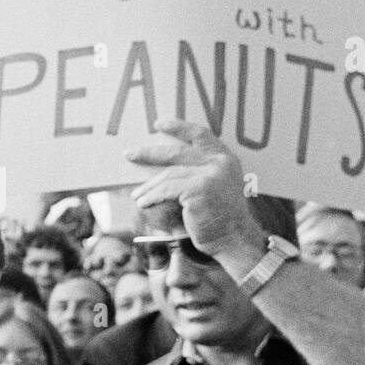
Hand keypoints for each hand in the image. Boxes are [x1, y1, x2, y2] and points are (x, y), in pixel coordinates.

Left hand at [125, 119, 264, 261]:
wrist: (234, 240)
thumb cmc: (221, 219)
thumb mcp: (214, 189)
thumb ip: (197, 174)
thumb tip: (159, 169)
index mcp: (225, 159)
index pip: (200, 134)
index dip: (179, 127)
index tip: (159, 124)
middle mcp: (220, 162)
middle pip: (177, 152)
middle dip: (150, 153)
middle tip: (130, 154)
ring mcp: (210, 174)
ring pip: (169, 175)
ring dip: (149, 186)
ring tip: (137, 196)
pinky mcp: (198, 188)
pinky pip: (167, 190)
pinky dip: (152, 197)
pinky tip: (143, 203)